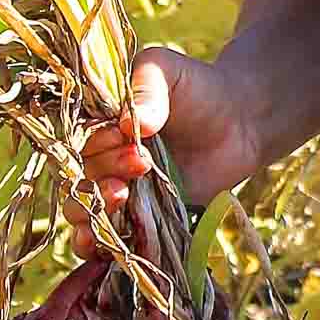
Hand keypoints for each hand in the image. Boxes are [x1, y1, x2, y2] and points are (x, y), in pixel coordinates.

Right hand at [70, 43, 256, 255]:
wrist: (241, 121)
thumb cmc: (199, 89)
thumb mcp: (168, 72)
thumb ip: (147, 86)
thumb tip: (131, 123)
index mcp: (97, 125)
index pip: (77, 144)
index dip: (97, 146)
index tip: (127, 138)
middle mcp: (100, 161)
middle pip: (78, 180)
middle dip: (101, 177)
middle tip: (141, 165)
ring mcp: (118, 192)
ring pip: (83, 212)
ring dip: (93, 213)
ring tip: (121, 198)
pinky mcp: (138, 220)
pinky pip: (105, 240)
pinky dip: (95, 246)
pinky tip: (100, 246)